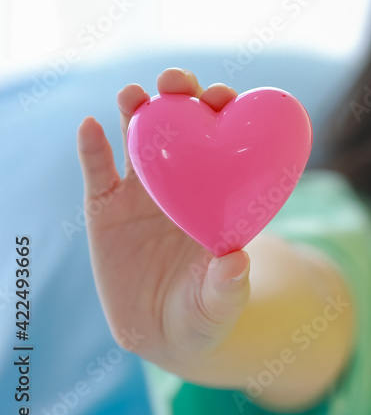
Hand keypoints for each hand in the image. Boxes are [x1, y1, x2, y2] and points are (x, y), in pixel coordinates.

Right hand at [77, 68, 246, 365]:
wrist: (165, 333)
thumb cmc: (207, 310)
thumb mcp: (221, 302)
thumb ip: (229, 283)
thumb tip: (237, 260)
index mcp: (217, 189)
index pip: (224, 139)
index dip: (224, 111)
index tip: (222, 96)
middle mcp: (181, 180)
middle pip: (181, 126)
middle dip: (180, 95)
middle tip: (175, 81)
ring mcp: (141, 193)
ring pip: (138, 140)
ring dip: (136, 110)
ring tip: (133, 94)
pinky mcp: (105, 210)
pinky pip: (97, 173)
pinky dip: (92, 148)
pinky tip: (89, 125)